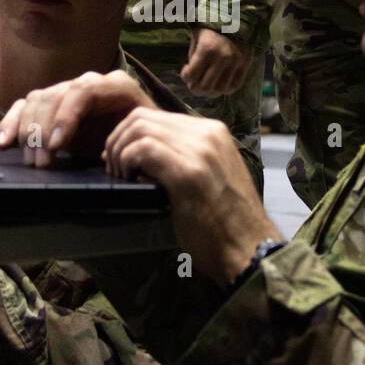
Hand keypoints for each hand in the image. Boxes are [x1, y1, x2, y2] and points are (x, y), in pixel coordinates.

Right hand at [0, 70, 152, 167]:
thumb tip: (103, 161)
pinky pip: (25, 107)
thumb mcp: (144, 141)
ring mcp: (67, 92)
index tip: (57, 146)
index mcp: (116, 86)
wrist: (147, 139)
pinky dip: (12, 124)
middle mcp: (89, 83)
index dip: (65, 117)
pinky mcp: (51, 106)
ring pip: (37, 101)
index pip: (82, 91)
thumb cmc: (147, 141)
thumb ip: (127, 144)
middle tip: (42, 164)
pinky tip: (3, 144)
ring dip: (27, 133)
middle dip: (43, 131)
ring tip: (30, 162)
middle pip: (54, 96)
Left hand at [103, 109, 279, 285]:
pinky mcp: (188, 173)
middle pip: (143, 116)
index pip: (156, 115)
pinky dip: (126, 162)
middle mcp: (208, 133)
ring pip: (140, 128)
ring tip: (120, 176)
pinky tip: (128, 180)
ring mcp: (200, 150)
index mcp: (213, 132)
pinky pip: (143, 149)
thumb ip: (184, 157)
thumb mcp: (209, 176)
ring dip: (119, 151)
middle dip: (118, 140)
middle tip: (114, 169)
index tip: (119, 159)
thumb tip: (142, 152)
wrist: (249, 248)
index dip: (128, 134)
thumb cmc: (226, 222)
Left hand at [181, 28, 250, 96]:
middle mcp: (221, 57)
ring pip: (219, 90)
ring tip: (206, 85)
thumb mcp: (197, 38)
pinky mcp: (245, 65)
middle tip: (194, 85)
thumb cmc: (211, 28)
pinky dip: (225, 89)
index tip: (186, 73)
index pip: (191, 75)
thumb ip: (194, 58)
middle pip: (205, 87)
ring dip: (210, 92)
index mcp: (206, 49)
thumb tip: (192, 79)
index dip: (185, 77)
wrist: (236, 17)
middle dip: (195, 89)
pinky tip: (219, 84)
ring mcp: (235, 62)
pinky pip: (234, 86)